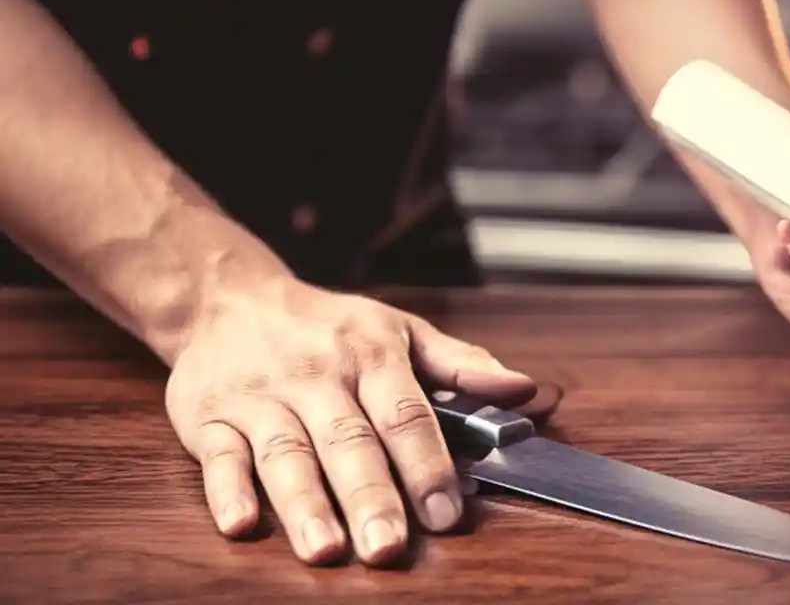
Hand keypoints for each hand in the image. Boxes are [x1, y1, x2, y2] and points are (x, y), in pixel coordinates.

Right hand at [163, 276, 535, 565]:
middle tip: (390, 549)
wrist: (230, 298)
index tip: (448, 512)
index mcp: (371, 355)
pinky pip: (218, 456)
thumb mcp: (400, 330)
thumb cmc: (329, 326)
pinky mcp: (208, 417)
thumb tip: (522, 390)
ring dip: (305, 504)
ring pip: (286, 454)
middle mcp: (317, 376)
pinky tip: (242, 524)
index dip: (427, 464)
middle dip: (370, 497)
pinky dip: (227, 490)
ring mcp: (260, 397)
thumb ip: (461, 365)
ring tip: (326, 549)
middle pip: (348, 442)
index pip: (406, 413)